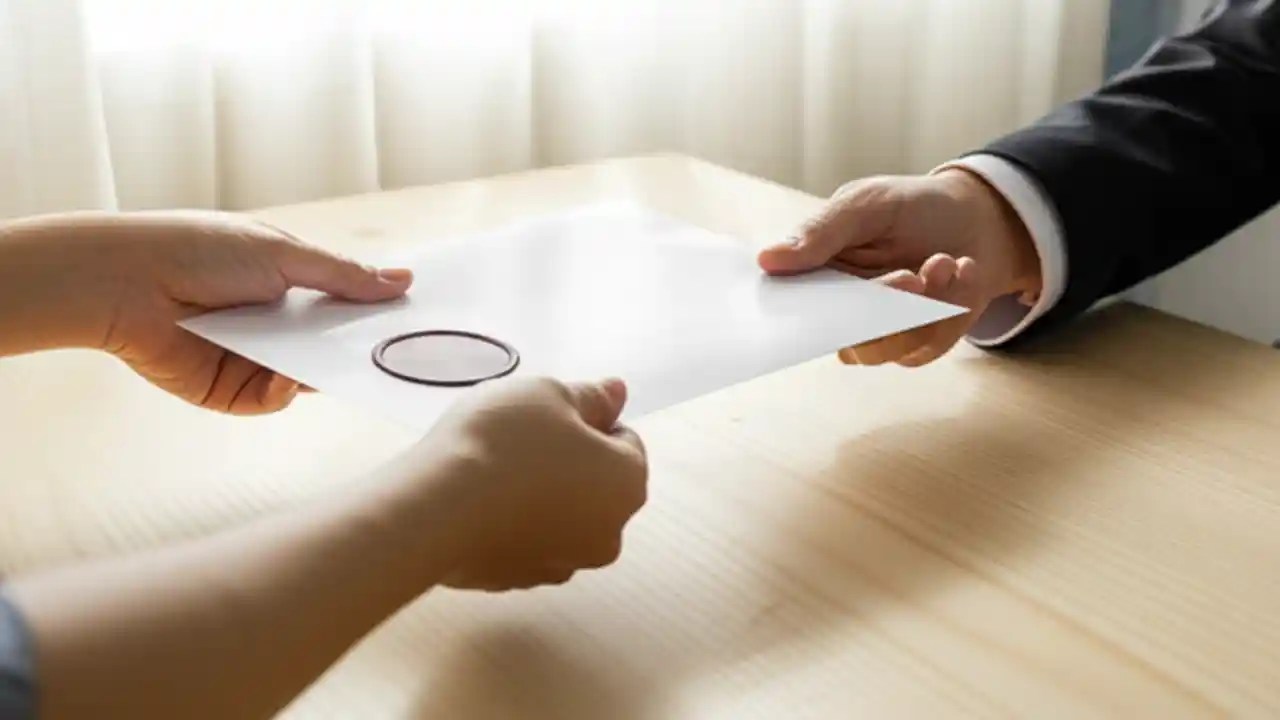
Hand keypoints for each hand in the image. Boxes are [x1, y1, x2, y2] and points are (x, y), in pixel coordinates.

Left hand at [4, 210, 411, 413]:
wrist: (126, 282)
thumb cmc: (199, 250)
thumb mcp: (285, 254)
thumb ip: (344, 276)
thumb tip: (402, 281)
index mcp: (287, 285)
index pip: (343, 307)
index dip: (374, 314)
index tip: (410, 320)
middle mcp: (272, 325)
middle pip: (330, 347)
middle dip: (357, 350)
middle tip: (394, 353)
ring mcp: (252, 359)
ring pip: (305, 377)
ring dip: (322, 371)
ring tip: (344, 364)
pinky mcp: (228, 392)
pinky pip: (270, 400)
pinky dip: (283, 391)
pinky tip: (286, 377)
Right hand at [412, 377, 647, 591]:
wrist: (433, 508)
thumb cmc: (503, 440)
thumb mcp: (549, 395)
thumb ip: (592, 397)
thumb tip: (619, 393)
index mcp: (628, 485)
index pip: (625, 443)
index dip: (588, 423)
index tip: (547, 418)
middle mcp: (608, 535)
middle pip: (596, 487)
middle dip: (568, 464)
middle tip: (520, 443)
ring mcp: (563, 566)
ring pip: (561, 519)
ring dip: (541, 498)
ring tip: (493, 474)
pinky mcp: (517, 584)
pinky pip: (524, 544)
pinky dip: (511, 526)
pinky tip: (477, 507)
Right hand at [757, 169, 1042, 366]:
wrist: (975, 218)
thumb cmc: (910, 208)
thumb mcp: (864, 204)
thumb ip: (821, 232)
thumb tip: (766, 260)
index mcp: (816, 277)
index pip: (792, 309)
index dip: (800, 316)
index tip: (838, 298)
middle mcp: (844, 312)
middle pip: (843, 339)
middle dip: (883, 308)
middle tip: (913, 275)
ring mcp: (881, 333)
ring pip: (886, 349)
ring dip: (923, 308)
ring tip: (945, 261)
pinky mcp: (919, 343)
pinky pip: (928, 344)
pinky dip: (953, 305)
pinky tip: (963, 268)